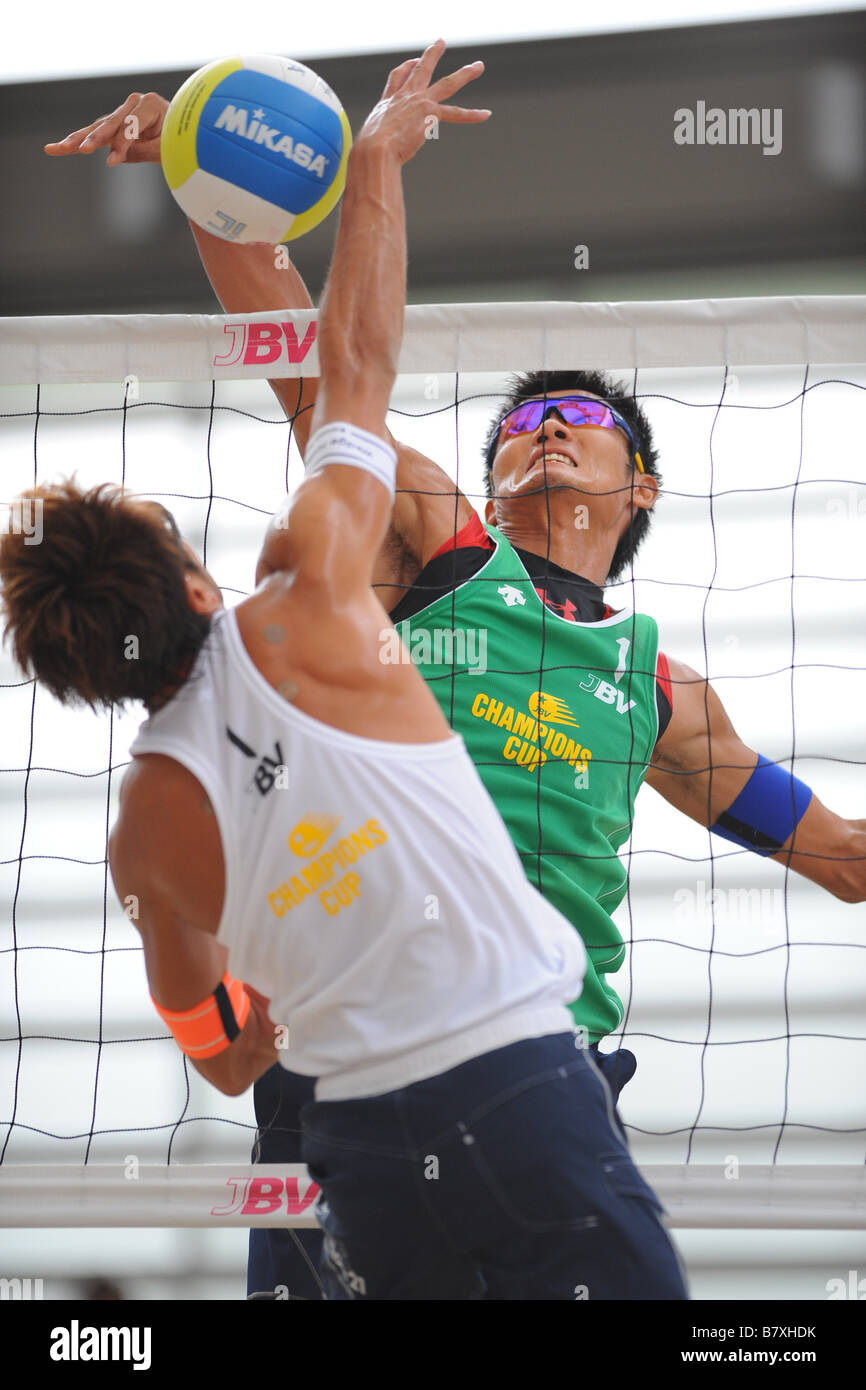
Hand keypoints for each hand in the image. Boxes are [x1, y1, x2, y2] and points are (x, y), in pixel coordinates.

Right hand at [44, 91, 168, 164]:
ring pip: (98, 128)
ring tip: (58, 149)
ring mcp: (123, 113)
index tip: (112, 162)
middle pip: (110, 123)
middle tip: (81, 149)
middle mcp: (133, 103)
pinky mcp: (115, 124)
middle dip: (94, 138)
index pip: (131, 126)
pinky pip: (96, 133)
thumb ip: (143, 150)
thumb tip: (115, 156)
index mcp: (150, 105)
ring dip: (78, 140)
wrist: (184, 131)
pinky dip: (79, 141)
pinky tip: (59, 148)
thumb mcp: (167, 147)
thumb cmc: (180, 140)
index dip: (121, 144)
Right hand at [356, 39, 489, 165]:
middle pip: (421, 69)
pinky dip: (472, 114)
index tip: (413, 61)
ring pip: (447, 83)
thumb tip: (368, 163)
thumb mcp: (369, 142)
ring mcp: (419, 103)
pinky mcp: (430, 115)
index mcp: (388, 102)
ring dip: (465, 73)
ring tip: (478, 66)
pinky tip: (485, 114)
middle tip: (441, 42)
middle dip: (432, 54)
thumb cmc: (368, 152)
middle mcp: (404, 97)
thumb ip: (374, 145)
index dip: (406, 67)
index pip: (398, 78)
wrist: (375, 149)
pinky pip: (456, 113)